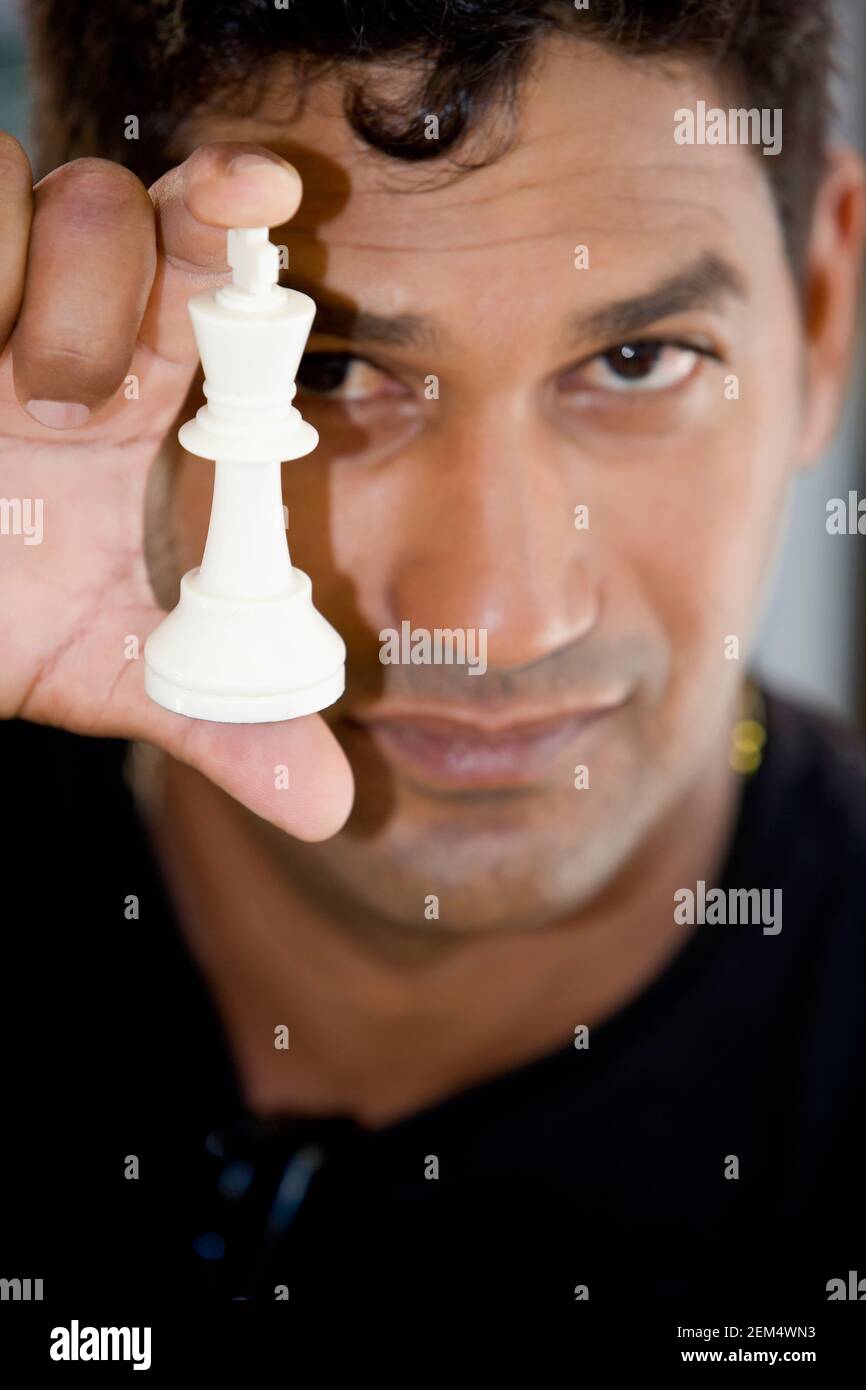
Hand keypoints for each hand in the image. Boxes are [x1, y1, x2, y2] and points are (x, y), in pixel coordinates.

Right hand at [0, 135, 353, 838]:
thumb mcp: (104, 672)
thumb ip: (219, 719)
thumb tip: (332, 806)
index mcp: (137, 392)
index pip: (204, 263)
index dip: (234, 218)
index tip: (272, 199)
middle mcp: (62, 321)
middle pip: (120, 206)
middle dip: (110, 290)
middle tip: (72, 406)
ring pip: (34, 188)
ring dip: (28, 299)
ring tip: (1, 408)